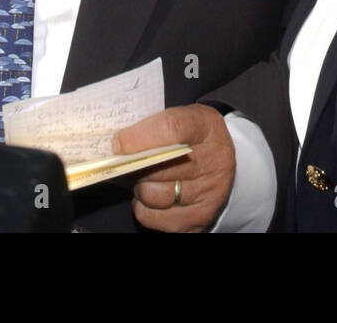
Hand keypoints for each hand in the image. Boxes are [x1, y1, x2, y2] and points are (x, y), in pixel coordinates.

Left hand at [112, 103, 234, 232]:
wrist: (221, 162)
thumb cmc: (192, 137)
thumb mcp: (180, 118)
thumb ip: (152, 125)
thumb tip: (115, 146)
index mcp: (206, 126)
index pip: (170, 128)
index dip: (138, 137)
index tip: (118, 144)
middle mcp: (213, 160)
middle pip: (158, 166)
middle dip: (134, 166)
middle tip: (127, 162)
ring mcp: (208, 191)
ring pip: (153, 194)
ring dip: (140, 188)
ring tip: (144, 178)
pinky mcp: (200, 217)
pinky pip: (154, 217)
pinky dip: (145, 208)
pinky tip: (152, 196)